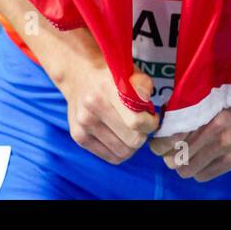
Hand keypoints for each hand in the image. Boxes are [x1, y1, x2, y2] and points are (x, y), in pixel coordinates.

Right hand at [52, 51, 160, 165]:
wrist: (78, 74)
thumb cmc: (110, 74)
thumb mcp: (130, 72)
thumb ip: (144, 86)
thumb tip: (149, 108)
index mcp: (108, 88)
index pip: (136, 122)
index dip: (151, 124)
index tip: (152, 118)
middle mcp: (93, 108)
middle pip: (132, 140)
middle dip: (143, 135)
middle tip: (143, 125)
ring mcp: (84, 124)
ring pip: (122, 152)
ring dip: (133, 145)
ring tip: (131, 131)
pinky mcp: (78, 136)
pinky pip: (110, 157)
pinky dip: (121, 151)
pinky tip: (121, 138)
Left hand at [147, 108, 230, 181]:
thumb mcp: (209, 99)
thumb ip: (190, 111)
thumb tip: (164, 123)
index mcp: (204, 110)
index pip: (171, 137)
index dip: (160, 145)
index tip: (158, 145)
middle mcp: (213, 129)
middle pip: (177, 157)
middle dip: (170, 158)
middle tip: (171, 154)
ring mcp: (225, 146)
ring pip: (188, 169)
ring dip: (183, 167)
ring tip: (186, 160)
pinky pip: (204, 175)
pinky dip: (198, 172)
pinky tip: (201, 164)